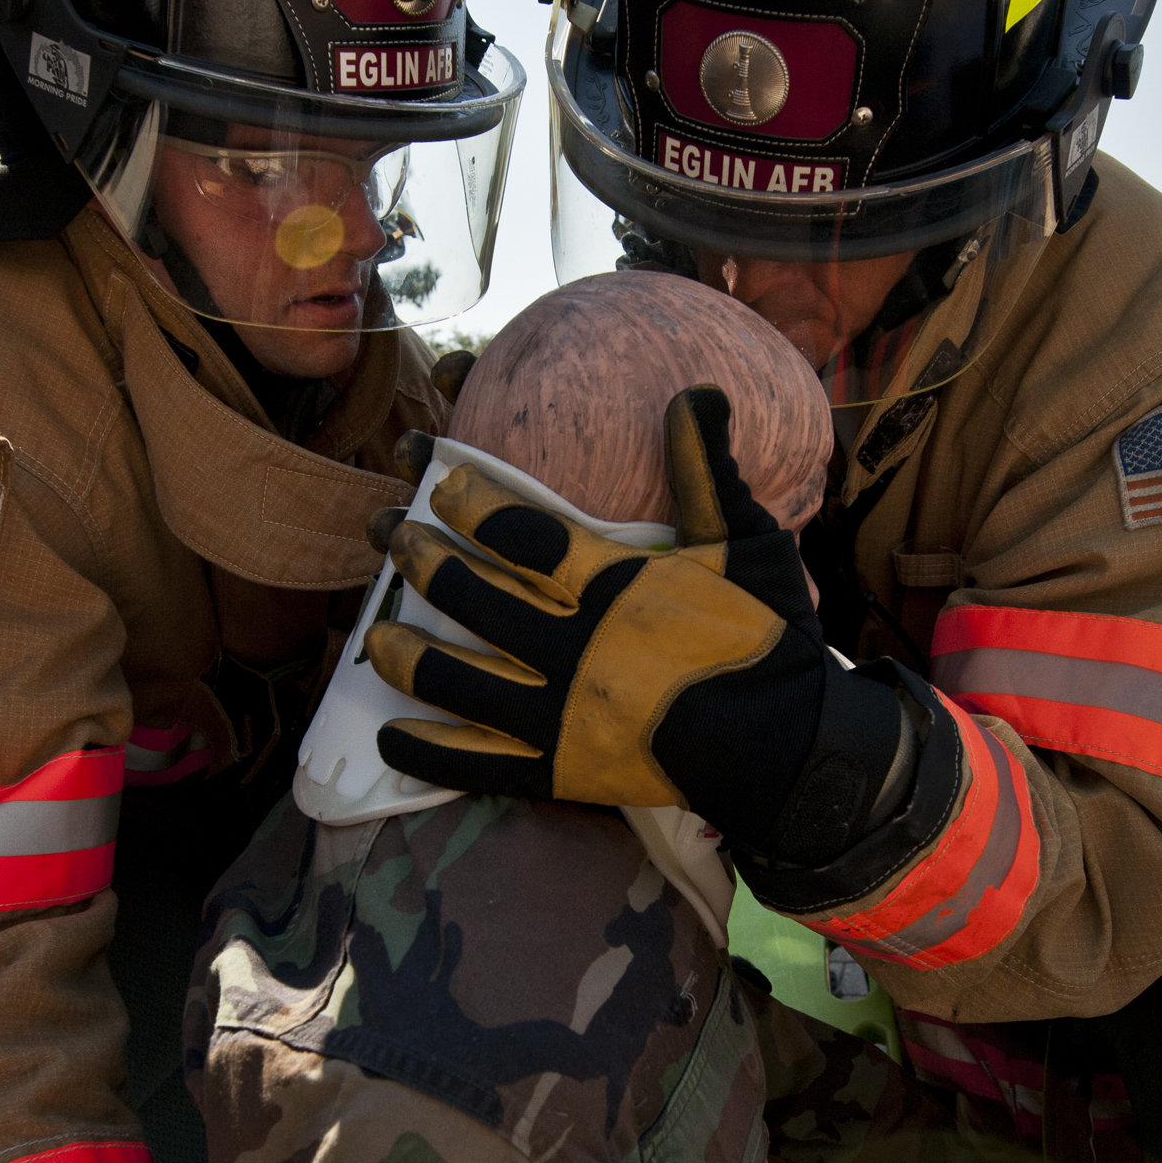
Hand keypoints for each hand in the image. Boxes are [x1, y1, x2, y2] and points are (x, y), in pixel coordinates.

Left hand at [366, 387, 925, 873]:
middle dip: (422, 561)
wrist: (786, 751)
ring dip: (407, 654)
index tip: (443, 484)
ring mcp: (560, 713)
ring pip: (459, 679)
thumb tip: (697, 392)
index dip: (471, 504)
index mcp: (613, 586)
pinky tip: (389, 735)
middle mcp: (574, 646)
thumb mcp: (748, 547)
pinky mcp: (560, 770)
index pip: (521, 532)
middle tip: (391, 537)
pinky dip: (429, 750)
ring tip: (375, 635)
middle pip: (474, 596)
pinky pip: (478, 763)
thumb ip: (708, 472)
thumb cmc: (767, 645)